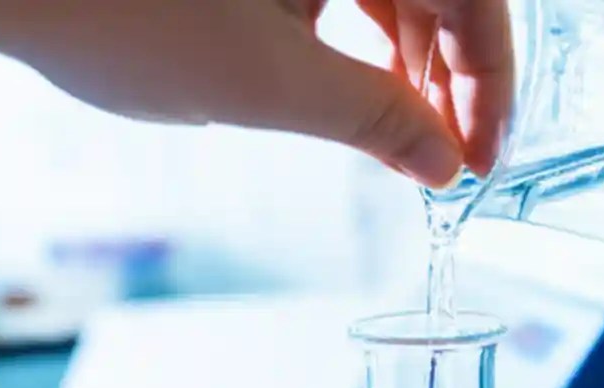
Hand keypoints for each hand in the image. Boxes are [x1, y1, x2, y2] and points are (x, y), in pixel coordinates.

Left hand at [0, 0, 513, 184]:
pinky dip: (356, 38)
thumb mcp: (265, 83)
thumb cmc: (112, 9)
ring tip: (400, 138)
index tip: (482, 153)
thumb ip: (372, 119)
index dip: (490, 80)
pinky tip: (348, 87)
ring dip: (407, 62)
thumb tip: (439, 158)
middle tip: (445, 157)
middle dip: (450, 76)